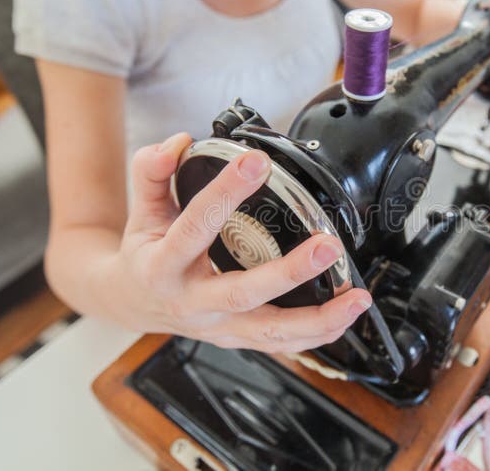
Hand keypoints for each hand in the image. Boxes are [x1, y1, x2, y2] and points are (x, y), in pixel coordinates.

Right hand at [107, 132, 371, 352]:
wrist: (133, 303)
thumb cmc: (144, 255)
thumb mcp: (140, 210)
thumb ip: (151, 173)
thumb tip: (176, 144)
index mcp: (163, 266)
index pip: (195, 227)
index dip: (224, 193)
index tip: (254, 163)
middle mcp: (193, 302)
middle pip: (245, 293)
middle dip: (290, 271)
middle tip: (326, 245)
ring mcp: (218, 327)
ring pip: (272, 332)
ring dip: (319, 318)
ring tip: (357, 298)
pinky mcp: (237, 339)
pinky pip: (280, 345)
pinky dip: (316, 335)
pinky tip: (344, 318)